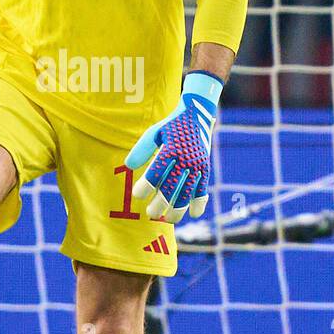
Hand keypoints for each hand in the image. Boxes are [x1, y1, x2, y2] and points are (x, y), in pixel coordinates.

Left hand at [124, 71, 221, 221]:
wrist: (197, 114)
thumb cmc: (171, 126)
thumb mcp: (154, 132)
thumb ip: (142, 149)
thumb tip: (128, 167)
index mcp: (170, 149)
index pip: (156, 172)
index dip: (145, 186)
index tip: (137, 195)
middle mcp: (185, 159)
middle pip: (172, 187)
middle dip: (160, 203)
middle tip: (150, 214)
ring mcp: (197, 165)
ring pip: (187, 192)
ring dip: (178, 208)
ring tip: (168, 219)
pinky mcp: (205, 168)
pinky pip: (203, 188)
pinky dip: (199, 202)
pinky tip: (193, 214)